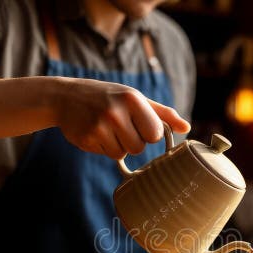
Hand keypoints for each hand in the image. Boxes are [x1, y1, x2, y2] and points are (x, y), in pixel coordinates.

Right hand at [54, 78, 189, 159]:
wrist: (65, 97)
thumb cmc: (108, 97)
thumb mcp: (135, 98)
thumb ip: (162, 114)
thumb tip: (186, 128)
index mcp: (132, 99)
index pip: (155, 133)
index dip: (149, 132)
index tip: (139, 122)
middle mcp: (115, 112)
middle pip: (139, 148)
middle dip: (133, 141)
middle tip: (120, 125)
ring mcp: (98, 126)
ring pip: (122, 154)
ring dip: (118, 145)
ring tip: (107, 128)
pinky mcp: (86, 138)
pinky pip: (107, 155)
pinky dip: (104, 147)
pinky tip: (95, 131)